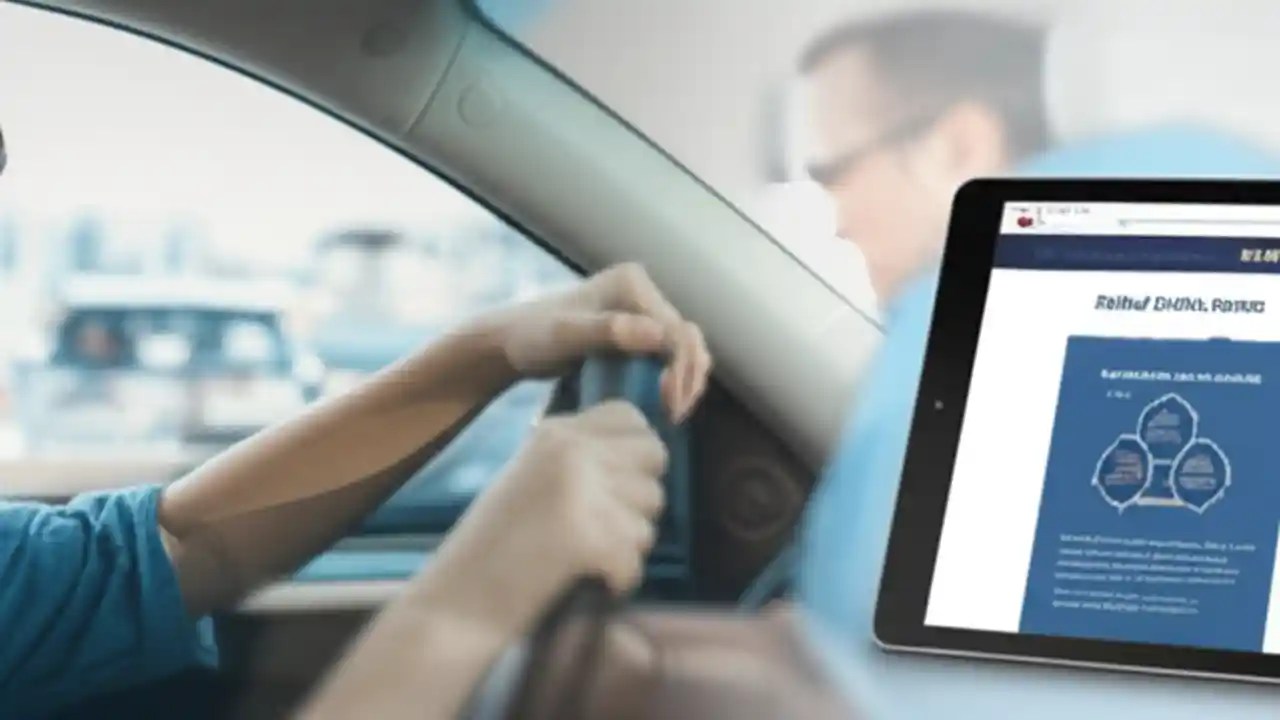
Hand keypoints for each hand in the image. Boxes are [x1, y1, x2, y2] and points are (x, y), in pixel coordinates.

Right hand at [412, 400, 667, 642]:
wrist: (454, 603)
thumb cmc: (492, 548)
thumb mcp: (531, 478)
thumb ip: (580, 460)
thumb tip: (639, 457)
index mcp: (554, 432)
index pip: (631, 417)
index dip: (636, 453)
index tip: (619, 485)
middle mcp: (570, 450)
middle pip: (654, 456)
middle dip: (640, 496)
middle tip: (608, 526)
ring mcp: (578, 489)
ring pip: (651, 510)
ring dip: (630, 541)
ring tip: (589, 557)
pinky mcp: (585, 536)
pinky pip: (635, 556)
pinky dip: (621, 579)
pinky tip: (593, 583)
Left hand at [485, 263, 711, 421]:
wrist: (512, 341)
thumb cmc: (532, 338)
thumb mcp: (564, 335)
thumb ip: (607, 331)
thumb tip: (656, 335)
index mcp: (631, 284)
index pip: (676, 330)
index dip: (681, 369)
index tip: (669, 406)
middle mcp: (641, 291)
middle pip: (686, 338)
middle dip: (689, 377)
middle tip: (675, 415)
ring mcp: (641, 310)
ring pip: (684, 347)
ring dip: (686, 380)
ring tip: (673, 413)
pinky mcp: (637, 330)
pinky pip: (669, 355)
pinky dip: (674, 378)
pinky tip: (665, 403)